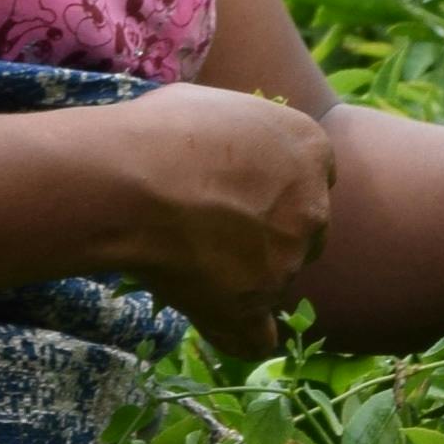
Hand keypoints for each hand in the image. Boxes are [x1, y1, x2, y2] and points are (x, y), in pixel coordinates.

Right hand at [80, 85, 339, 348]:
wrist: (132, 182)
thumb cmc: (163, 131)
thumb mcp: (216, 106)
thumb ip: (242, 133)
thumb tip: (227, 143)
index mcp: (310, 149)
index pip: (312, 178)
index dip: (275, 186)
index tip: (241, 189)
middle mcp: (312, 208)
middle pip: (302, 230)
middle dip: (269, 233)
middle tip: (215, 226)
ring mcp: (286, 262)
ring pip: (274, 279)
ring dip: (243, 276)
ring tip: (185, 260)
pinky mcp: (254, 306)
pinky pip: (258, 337)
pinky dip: (238, 334)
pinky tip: (214, 321)